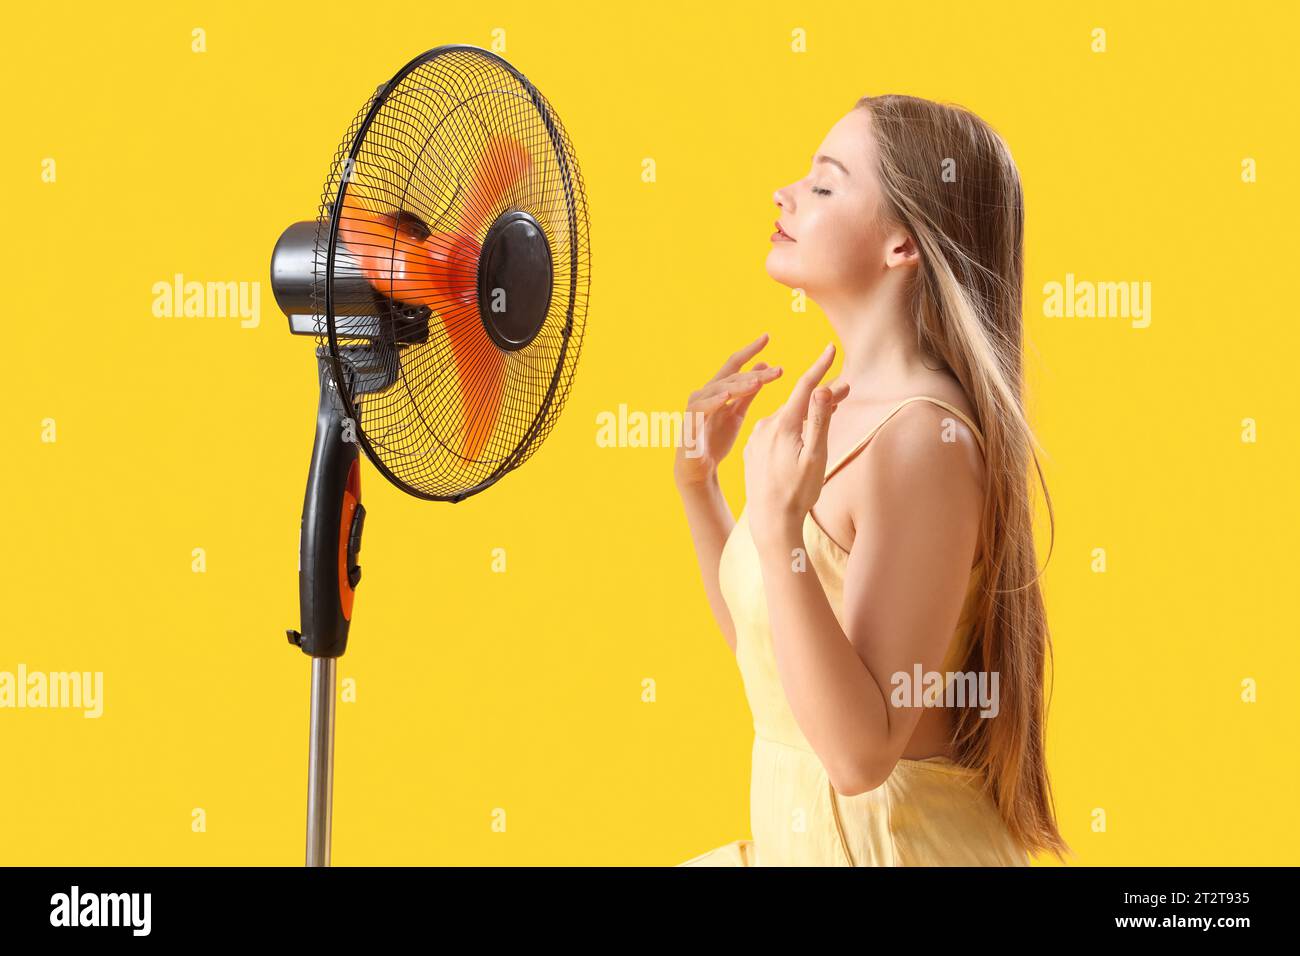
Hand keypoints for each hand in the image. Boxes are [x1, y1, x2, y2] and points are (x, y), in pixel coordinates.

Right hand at [674, 333, 784, 489]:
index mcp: (717, 390)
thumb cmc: (715, 440)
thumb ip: (748, 393)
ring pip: (719, 390)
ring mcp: (696, 406)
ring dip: (740, 385)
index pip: (735, 364)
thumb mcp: (737, 414)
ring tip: (759, 381)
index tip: (767, 336)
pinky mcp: (690, 422)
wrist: (697, 469)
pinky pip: (702, 409)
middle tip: (779, 370)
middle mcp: (705, 393)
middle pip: (732, 377)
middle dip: (756, 373)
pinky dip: (714, 402)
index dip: (750, 350)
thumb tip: (763, 367)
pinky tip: (726, 397)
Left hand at [742, 343, 850, 546]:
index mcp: (782, 425)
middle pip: (797, 401)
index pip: (804, 387)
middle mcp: (765, 426)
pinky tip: (802, 433)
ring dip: (806, 413)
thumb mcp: (815, 457)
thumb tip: (823, 389)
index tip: (830, 348)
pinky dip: (790, 427)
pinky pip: (775, 430)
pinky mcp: (752, 449)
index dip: (820, 367)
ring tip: (829, 412)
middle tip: (848, 391)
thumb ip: (819, 421)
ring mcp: (757, 438)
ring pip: (786, 416)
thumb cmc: (798, 493)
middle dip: (822, 395)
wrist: (770, 522)